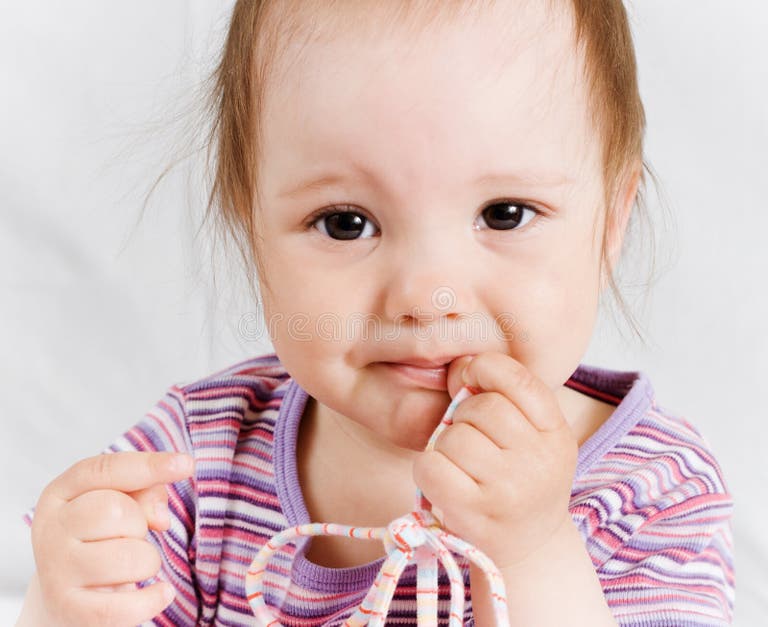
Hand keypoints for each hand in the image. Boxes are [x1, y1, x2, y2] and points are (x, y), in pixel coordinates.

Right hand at [30, 451, 194, 626]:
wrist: (68, 595)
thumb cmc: (104, 537)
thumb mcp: (122, 502)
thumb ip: (145, 491)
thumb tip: (160, 518)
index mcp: (60, 493)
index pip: (104, 470)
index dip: (149, 465)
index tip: (188, 463)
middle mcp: (49, 529)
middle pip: (116, 510)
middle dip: (140, 523)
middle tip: (130, 536)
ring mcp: (55, 571)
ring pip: (128, 556)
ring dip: (148, 560)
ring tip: (133, 564)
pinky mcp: (67, 609)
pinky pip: (122, 607)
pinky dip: (152, 600)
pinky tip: (162, 592)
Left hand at [412, 351, 577, 569]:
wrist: (530, 549)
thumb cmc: (521, 481)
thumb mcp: (532, 437)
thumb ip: (502, 396)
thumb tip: (459, 364)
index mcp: (556, 433)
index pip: (517, 379)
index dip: (484, 369)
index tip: (471, 381)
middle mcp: (539, 461)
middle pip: (481, 408)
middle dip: (464, 416)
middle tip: (470, 440)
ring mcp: (508, 490)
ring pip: (453, 436)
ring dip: (445, 445)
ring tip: (461, 464)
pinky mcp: (474, 513)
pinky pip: (431, 465)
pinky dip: (428, 468)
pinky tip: (444, 480)